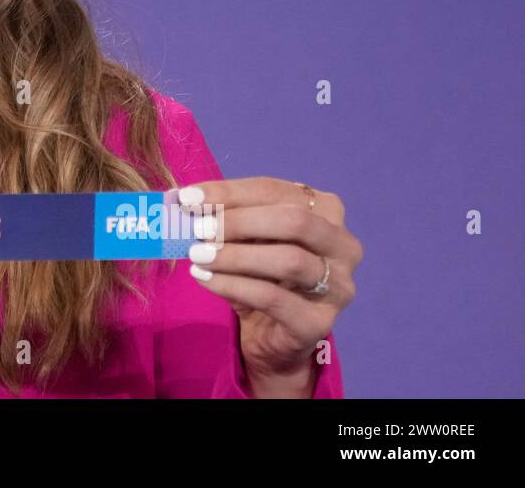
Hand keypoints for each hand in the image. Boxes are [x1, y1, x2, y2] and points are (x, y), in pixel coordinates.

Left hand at [177, 177, 363, 396]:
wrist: (270, 333)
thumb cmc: (259, 272)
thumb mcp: (242, 238)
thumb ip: (222, 216)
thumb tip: (181, 197)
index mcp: (325, 210)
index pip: (275, 191)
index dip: (229, 192)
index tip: (188, 197)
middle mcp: (343, 245)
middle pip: (294, 220)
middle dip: (239, 221)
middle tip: (197, 228)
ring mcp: (339, 285)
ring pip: (289, 260)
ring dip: (235, 255)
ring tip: (197, 255)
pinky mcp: (320, 322)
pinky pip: (274, 298)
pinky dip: (233, 285)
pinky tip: (204, 279)